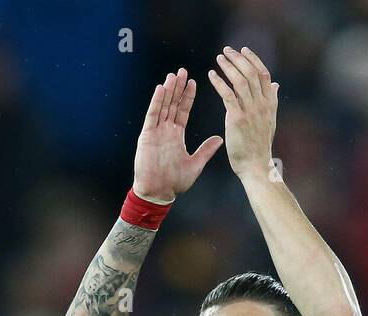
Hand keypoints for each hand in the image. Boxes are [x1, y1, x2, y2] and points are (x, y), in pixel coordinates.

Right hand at [132, 67, 222, 203]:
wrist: (158, 193)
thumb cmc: (175, 182)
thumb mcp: (195, 164)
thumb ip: (206, 150)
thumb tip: (220, 139)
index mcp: (176, 135)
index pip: (183, 111)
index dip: (188, 97)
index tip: (194, 82)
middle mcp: (166, 131)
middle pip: (172, 104)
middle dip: (178, 88)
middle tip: (183, 71)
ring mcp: (156, 132)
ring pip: (163, 106)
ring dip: (168, 90)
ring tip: (173, 75)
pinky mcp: (147, 136)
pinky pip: (152, 116)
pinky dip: (156, 102)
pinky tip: (160, 89)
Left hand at [207, 46, 278, 181]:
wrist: (256, 166)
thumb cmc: (260, 146)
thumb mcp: (270, 120)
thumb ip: (272, 100)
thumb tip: (275, 84)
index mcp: (270, 104)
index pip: (264, 74)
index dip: (253, 59)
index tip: (243, 50)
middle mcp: (262, 104)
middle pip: (251, 73)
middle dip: (238, 58)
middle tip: (226, 50)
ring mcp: (251, 111)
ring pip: (240, 80)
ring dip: (228, 66)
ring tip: (219, 58)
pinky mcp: (237, 118)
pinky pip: (227, 94)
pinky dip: (219, 82)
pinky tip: (211, 75)